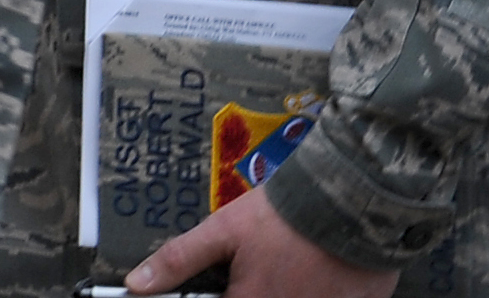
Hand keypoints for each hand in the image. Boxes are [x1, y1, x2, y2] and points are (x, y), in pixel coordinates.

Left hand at [127, 186, 397, 297]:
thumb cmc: (282, 217)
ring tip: (289, 263)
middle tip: (259, 265)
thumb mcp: (223, 231)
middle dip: (250, 288)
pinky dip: (317, 290)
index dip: (216, 295)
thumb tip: (136, 285)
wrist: (351, 200)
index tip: (224, 282)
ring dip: (284, 288)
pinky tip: (318, 272)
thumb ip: (179, 260)